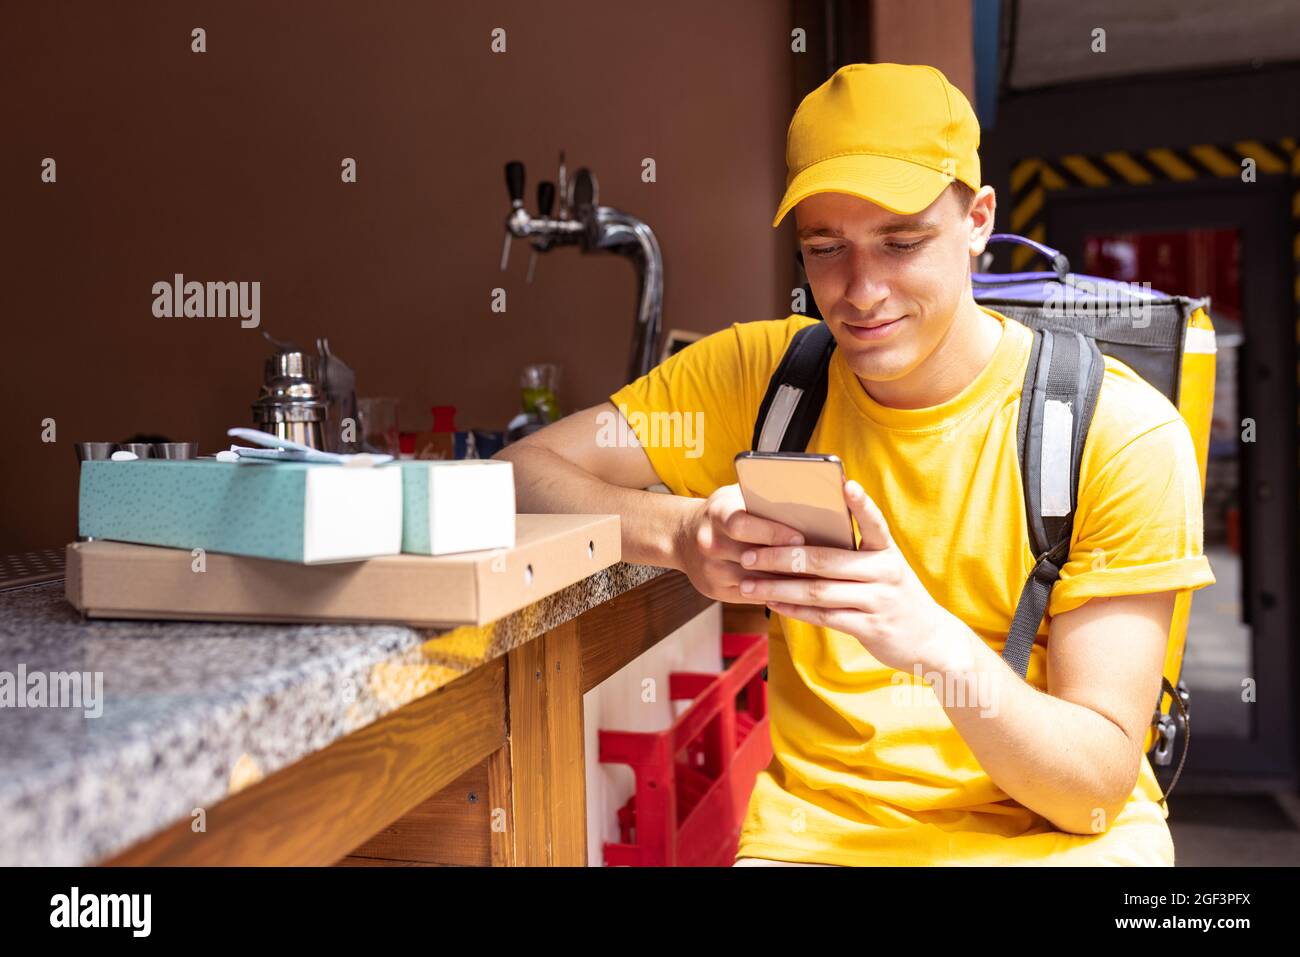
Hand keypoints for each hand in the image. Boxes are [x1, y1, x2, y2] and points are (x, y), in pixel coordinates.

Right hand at [675, 483, 806, 603]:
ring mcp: (710, 570)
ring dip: (785, 581)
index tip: (799, 537)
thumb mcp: (735, 495)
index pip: (742, 525)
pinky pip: (751, 595)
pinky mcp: (715, 591)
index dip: (772, 532)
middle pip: (752, 557)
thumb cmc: (721, 512)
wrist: (682, 536)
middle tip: (815, 562)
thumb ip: (761, 496)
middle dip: (786, 560)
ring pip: (755, 581)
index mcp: (716, 514)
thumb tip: (802, 493)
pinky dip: (774, 593)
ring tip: (813, 577)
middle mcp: (709, 543)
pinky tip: (794, 588)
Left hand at [734, 478, 970, 675]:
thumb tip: (801, 537)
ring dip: (778, 588)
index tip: (846, 484)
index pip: (874, 522)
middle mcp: (885, 572)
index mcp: (887, 551)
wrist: (929, 640)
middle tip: (749, 555)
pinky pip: (824, 617)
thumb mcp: (884, 568)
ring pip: (818, 591)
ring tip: (748, 584)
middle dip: (781, 557)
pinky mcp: (869, 628)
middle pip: (824, 560)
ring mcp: (878, 601)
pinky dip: (794, 610)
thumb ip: (854, 553)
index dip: (861, 504)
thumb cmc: (894, 595)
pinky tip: (773, 603)